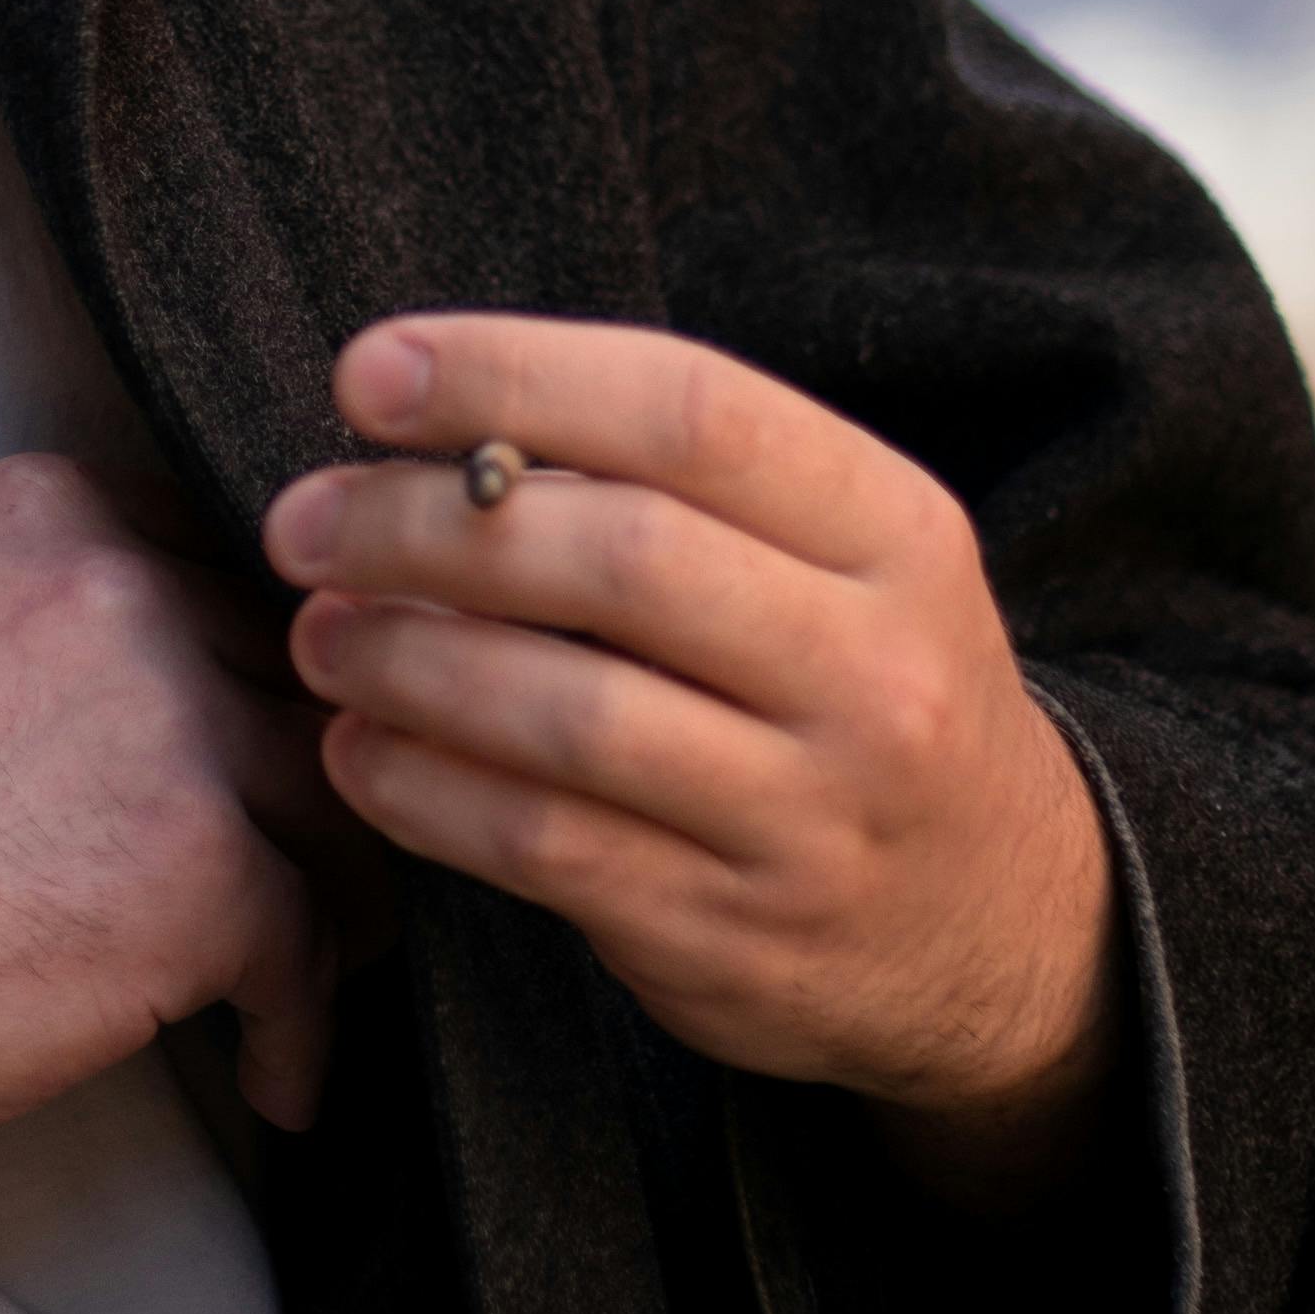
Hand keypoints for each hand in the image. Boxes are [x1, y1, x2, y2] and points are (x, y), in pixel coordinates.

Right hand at [0, 451, 358, 1313]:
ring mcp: (178, 725)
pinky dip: (301, 1028)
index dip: (256, 686)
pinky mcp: (207, 870)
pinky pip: (310, 952)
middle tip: (311, 893)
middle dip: (304, 799)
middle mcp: (127, 586)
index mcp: (50, 508)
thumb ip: (61, 624)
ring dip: (330, 912)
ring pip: (336, 813)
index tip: (256, 773)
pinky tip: (270, 1080)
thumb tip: (214, 696)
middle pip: (300, 688)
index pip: (234, 577)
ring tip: (298, 990)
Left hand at [262, 319, 1117, 1209]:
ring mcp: (812, 819)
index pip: (693, 411)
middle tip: (306, 521)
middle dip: (427, 527)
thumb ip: (677, 487)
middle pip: (621, 559)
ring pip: (572, 717)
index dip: (513, 374)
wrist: (1008, 930)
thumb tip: (435, 420)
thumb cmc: (862, 689)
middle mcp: (874, 672)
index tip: (369, 374)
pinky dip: (426, 791)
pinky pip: (547, 848)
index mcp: (895, 532)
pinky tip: (359, 750)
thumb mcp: (840, 561)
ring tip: (319, 633)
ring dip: (408, 661)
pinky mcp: (737, 940)